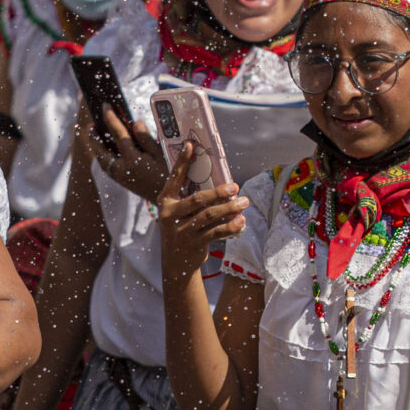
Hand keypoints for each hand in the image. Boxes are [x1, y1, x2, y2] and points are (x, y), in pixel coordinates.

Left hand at [88, 105, 168, 201]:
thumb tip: (135, 123)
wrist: (169, 200)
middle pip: (101, 151)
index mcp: (133, 160)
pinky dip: (103, 156)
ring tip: (95, 135)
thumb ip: (146, 138)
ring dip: (97, 147)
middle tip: (91, 124)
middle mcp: (122, 170)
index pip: (118, 134)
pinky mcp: (121, 182)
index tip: (105, 106)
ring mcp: (120, 178)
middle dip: (94, 137)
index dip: (111, 118)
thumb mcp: (161, 153)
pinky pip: (107, 167)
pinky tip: (105, 150)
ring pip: (102, 160)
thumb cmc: (169, 174)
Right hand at [154, 149, 246, 286]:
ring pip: (209, 215)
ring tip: (244, 202)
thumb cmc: (182, 230)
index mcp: (165, 202)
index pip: (174, 178)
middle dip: (219, 192)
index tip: (191, 145)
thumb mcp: (180, 214)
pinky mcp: (193, 244)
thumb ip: (191, 199)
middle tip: (235, 186)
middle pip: (198, 199)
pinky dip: (230, 226)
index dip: (181, 162)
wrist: (176, 264)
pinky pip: (216, 232)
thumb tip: (219, 182)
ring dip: (229, 208)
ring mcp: (181, 231)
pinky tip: (241, 221)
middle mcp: (170, 215)